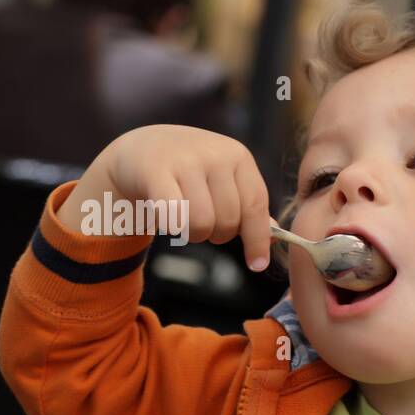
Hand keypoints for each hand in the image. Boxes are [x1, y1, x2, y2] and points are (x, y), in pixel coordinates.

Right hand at [59, 125, 274, 269]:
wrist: (141, 148)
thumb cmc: (188, 171)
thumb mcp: (223, 178)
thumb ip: (247, 204)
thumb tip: (274, 237)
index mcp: (238, 156)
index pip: (256, 205)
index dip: (257, 239)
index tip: (257, 265)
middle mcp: (215, 154)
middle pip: (228, 221)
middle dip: (217, 235)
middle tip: (203, 225)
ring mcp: (185, 161)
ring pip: (201, 224)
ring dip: (193, 234)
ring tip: (185, 221)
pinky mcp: (155, 172)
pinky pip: (173, 218)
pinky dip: (171, 227)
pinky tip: (166, 220)